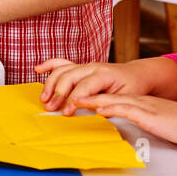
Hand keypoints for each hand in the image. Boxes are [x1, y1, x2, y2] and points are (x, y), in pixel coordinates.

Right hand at [37, 59, 156, 114]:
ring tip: (44, 98)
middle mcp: (92, 67)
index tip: (67, 112)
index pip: (84, 87)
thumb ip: (109, 104)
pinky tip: (38, 69)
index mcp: (105, 74)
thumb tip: (94, 112)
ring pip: (62, 70)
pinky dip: (49, 65)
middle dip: (57, 94)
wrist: (138, 74)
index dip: (73, 100)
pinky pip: (61, 63)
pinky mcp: (80, 67)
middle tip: (51, 108)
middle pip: (68, 77)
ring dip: (50, 84)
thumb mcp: (127, 98)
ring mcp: (84, 66)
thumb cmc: (133, 86)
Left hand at [74, 93, 176, 148]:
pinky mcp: (148, 114)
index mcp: (136, 102)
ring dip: (91, 101)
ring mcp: (142, 106)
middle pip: (104, 95)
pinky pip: (127, 109)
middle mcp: (136, 100)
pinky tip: (99, 110)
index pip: (107, 97)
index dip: (89, 97)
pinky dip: (111, 108)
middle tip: (65, 99)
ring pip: (111, 99)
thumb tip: (119, 121)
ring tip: (73, 102)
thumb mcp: (152, 120)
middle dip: (84, 97)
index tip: (72, 100)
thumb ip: (135, 119)